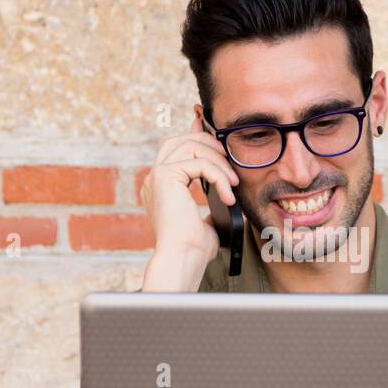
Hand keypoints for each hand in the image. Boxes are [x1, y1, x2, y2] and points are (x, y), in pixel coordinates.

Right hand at [139, 111, 239, 290]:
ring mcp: (156, 176)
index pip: (177, 148)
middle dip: (210, 143)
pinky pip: (198, 163)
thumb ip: (213, 203)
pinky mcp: (164, 177)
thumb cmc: (194, 249)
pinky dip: (218, 176)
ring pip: (191, 146)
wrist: (182, 259)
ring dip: (218, 162)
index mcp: (161, 186)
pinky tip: (228, 195)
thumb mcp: (209, 220)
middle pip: (182, 139)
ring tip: (233, 183)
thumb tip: (229, 193)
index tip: (213, 127)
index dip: (195, 133)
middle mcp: (154, 178)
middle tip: (231, 160)